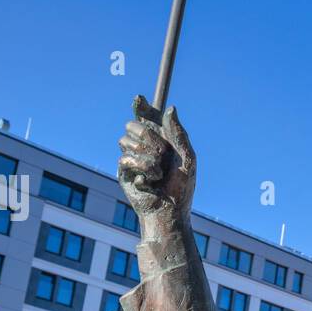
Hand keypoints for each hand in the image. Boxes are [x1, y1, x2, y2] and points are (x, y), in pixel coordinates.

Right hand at [117, 95, 195, 231]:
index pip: (147, 117)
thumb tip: (170, 109)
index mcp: (162, 140)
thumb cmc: (182, 188)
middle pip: (132, 125)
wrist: (171, 211)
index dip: (141, 106)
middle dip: (148, 136)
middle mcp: (145, 146)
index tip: (139, 99)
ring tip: (158, 172)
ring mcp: (132, 157)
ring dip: (146, 156)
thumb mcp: (187, 158)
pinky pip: (125, 158)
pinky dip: (142, 169)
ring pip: (125, 140)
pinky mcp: (123, 171)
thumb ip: (179, 133)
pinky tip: (149, 181)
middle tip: (162, 152)